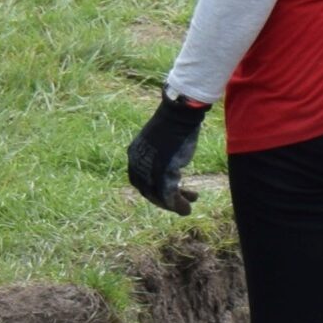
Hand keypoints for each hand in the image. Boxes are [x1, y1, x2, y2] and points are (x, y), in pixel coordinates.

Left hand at [126, 94, 206, 213]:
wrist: (180, 115)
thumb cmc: (175, 123)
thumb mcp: (161, 141)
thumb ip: (160, 154)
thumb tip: (168, 163)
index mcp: (134, 154)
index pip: (139, 180)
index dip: (153, 190)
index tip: (169, 191)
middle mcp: (138, 163)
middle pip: (148, 190)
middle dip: (164, 200)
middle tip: (179, 203)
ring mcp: (150, 168)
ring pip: (158, 194)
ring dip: (173, 204)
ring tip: (188, 207)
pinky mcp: (164, 171)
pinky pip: (169, 193)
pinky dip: (177, 204)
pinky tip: (187, 207)